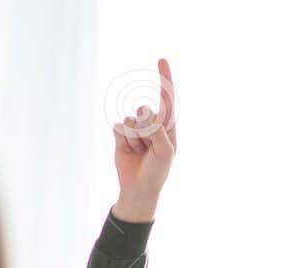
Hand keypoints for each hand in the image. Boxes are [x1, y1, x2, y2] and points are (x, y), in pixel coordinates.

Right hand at [111, 58, 175, 224]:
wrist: (138, 188)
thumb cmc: (157, 171)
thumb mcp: (165, 152)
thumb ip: (158, 130)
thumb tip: (143, 114)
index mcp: (168, 126)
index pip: (167, 98)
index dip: (165, 78)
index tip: (162, 59)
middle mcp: (152, 123)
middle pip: (144, 111)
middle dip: (145, 129)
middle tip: (149, 148)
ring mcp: (136, 128)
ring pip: (130, 120)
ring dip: (135, 139)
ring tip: (140, 152)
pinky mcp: (121, 134)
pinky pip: (119, 127)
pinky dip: (123, 140)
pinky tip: (129, 151)